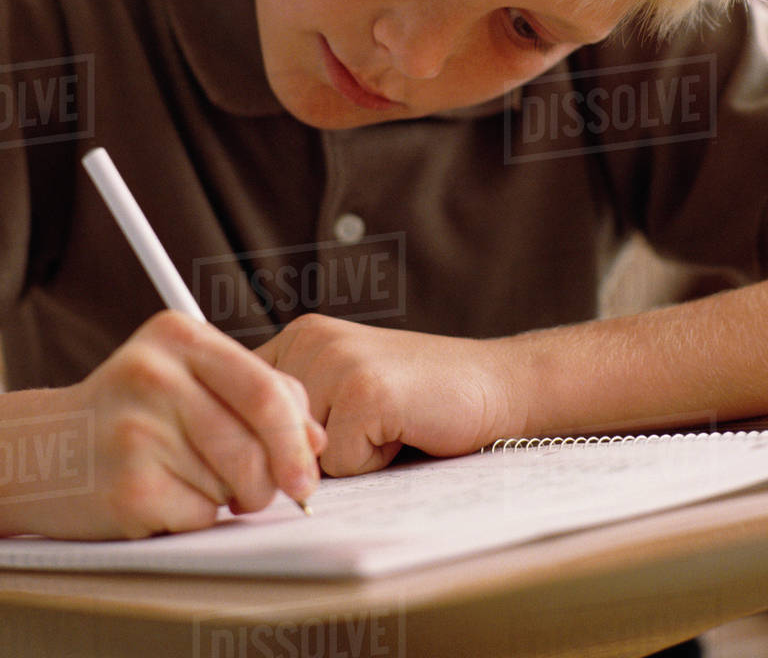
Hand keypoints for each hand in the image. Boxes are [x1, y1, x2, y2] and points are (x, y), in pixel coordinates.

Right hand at [0, 311, 325, 539]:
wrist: (45, 447)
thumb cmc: (132, 410)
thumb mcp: (189, 373)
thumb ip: (258, 393)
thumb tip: (315, 441)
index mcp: (180, 336)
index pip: (265, 388)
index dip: (296, 437)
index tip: (307, 471)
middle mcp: (156, 374)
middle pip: (254, 443)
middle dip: (270, 478)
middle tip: (261, 489)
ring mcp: (138, 430)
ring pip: (232, 482)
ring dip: (230, 497)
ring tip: (200, 480)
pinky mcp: (128, 486)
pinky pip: (201, 515)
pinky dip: (197, 516)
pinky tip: (167, 494)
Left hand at [257, 315, 514, 475]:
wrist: (492, 384)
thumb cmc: (418, 399)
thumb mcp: (342, 391)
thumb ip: (293, 412)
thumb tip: (236, 469)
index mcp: (299, 337)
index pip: (237, 401)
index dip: (259, 441)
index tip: (302, 446)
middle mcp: (309, 339)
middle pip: (265, 436)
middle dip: (310, 453)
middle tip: (366, 424)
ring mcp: (336, 361)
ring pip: (299, 453)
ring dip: (344, 458)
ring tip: (384, 425)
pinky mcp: (364, 390)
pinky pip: (340, 462)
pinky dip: (373, 463)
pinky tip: (402, 428)